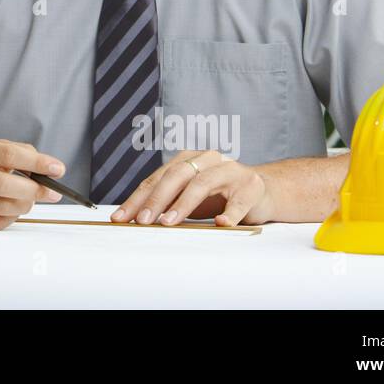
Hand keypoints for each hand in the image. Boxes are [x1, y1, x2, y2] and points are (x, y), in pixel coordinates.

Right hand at [0, 138, 64, 229]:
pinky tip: (12, 209)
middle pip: (5, 185)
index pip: (7, 154)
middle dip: (35, 190)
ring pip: (2, 208)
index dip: (37, 162)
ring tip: (29, 200)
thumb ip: (14, 151)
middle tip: (52, 192)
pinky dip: (11, 217)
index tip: (58, 169)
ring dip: (25, 205)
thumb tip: (46, 168)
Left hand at [108, 150, 274, 226]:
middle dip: (156, 199)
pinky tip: (220, 223)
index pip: (157, 178)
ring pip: (202, 183)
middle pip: (176, 175)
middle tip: (142, 220)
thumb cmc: (219, 196)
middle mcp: (207, 159)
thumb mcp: (189, 197)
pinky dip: (229, 212)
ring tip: (169, 222)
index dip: (138, 198)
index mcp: (188, 159)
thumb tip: (134, 220)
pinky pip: (238, 201)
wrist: (262, 192)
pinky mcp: (251, 187)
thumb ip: (167, 202)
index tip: (121, 218)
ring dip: (183, 204)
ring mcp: (230, 171)